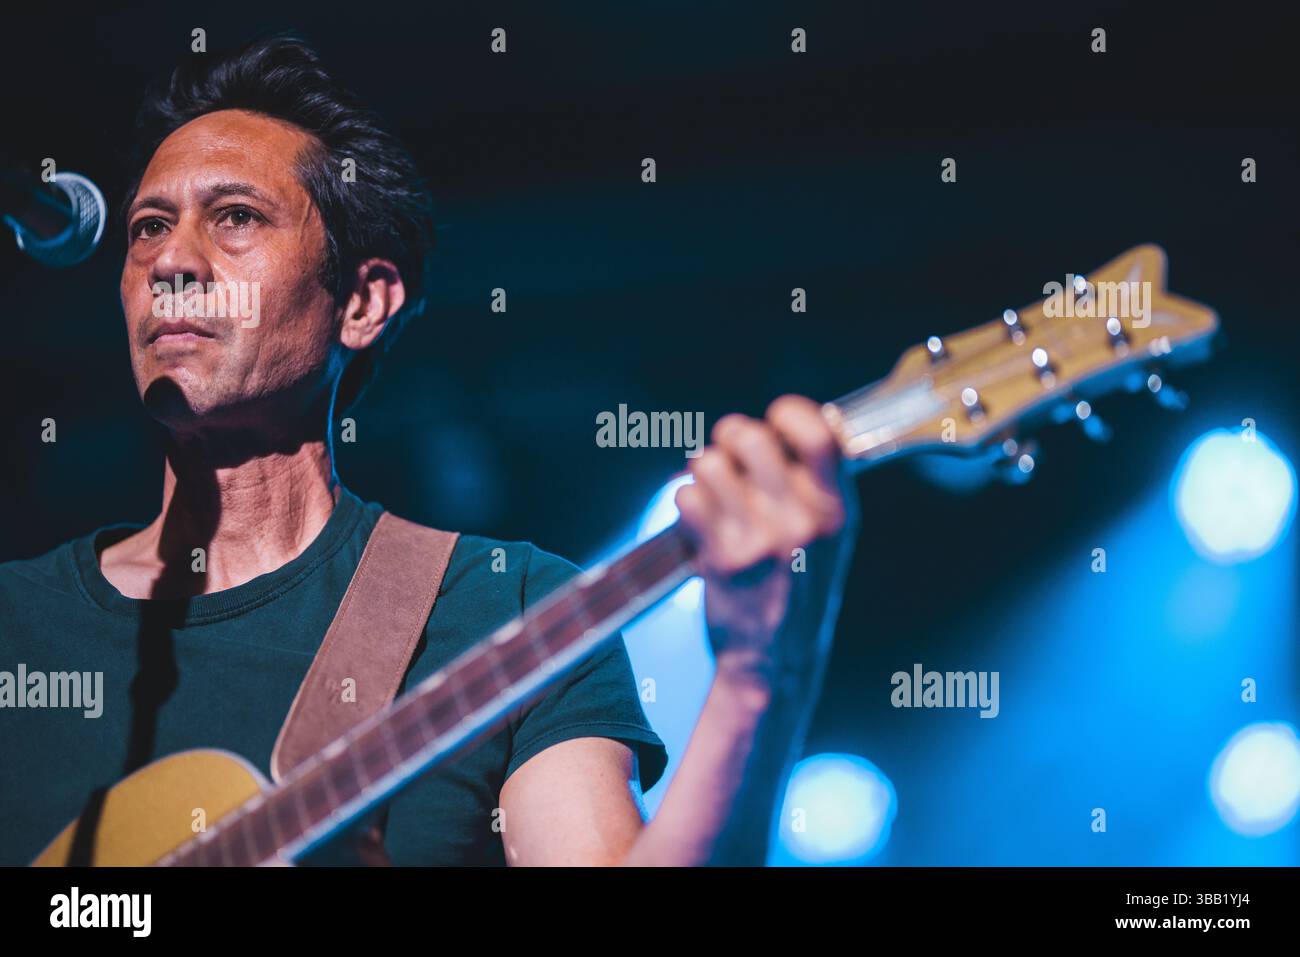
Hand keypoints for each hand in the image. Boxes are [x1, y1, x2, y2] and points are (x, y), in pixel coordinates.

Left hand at [675, 395, 857, 701]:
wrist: (774, 655)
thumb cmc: (801, 583)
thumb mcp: (830, 531)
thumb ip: (818, 479)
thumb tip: (796, 419)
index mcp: (836, 508)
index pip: (817, 433)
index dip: (788, 412)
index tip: (777, 419)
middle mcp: (800, 521)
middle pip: (749, 437)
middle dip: (731, 436)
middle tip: (731, 452)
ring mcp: (759, 539)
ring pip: (709, 464)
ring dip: (704, 470)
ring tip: (715, 490)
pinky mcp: (721, 558)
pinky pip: (686, 497)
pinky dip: (687, 502)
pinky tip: (702, 521)